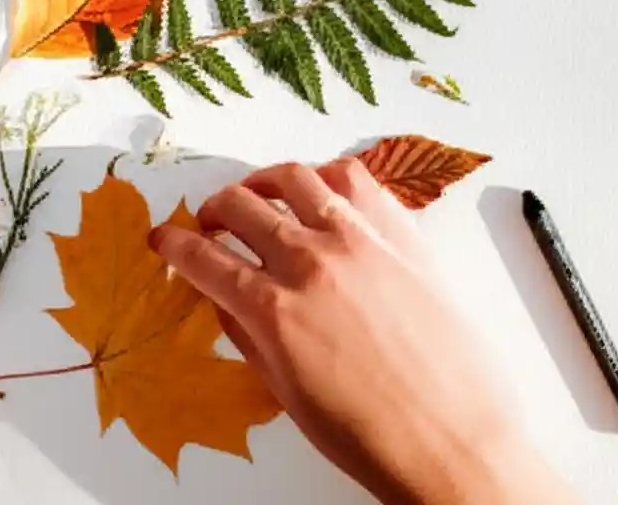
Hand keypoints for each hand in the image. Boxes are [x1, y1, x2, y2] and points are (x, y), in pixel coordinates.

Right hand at [150, 159, 574, 503]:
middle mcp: (311, 263)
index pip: (202, 258)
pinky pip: (356, 180)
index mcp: (273, 310)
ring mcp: (360, 242)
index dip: (173, 244)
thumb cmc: (371, 435)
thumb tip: (225, 301)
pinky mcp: (403, 236)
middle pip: (240, 206)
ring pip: (293, 177)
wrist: (454, 442)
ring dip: (262, 181)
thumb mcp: (285, 393)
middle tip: (211, 220)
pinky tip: (320, 193)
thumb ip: (249, 336)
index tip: (163, 238)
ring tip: (258, 193)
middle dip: (213, 209)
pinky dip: (326, 176)